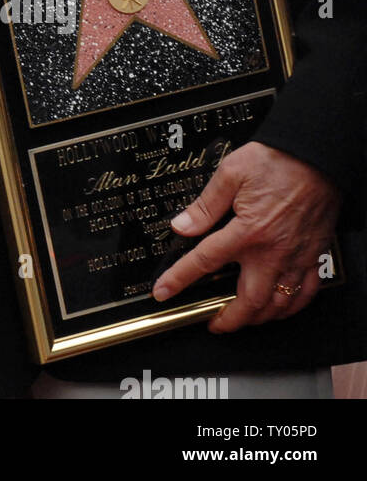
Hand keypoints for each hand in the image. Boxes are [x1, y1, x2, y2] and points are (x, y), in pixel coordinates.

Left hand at [151, 141, 339, 330]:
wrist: (316, 158)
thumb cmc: (276, 162)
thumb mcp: (230, 173)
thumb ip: (205, 205)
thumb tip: (181, 226)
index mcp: (247, 231)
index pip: (204, 262)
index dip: (179, 280)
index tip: (164, 292)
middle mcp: (272, 251)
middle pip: (248, 301)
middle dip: (228, 320)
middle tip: (212, 323)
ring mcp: (296, 258)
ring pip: (278, 305)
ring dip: (258, 319)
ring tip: (241, 319)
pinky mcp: (313, 256)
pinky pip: (305, 294)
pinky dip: (290, 307)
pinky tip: (279, 308)